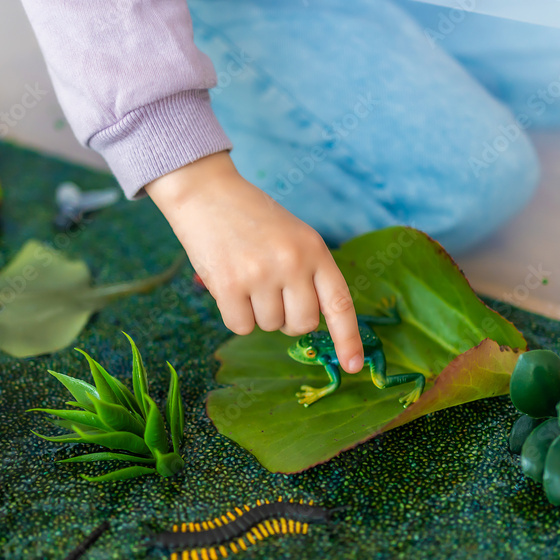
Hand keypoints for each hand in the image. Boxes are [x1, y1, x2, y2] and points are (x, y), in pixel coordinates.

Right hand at [146, 151, 363, 372]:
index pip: (339, 302)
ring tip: (247, 278)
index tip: (353, 366)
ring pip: (270, 326)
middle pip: (302, 323)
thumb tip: (311, 323)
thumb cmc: (252, 219)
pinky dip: (235, 315)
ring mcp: (261, 275)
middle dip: (288, 319)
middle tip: (272, 292)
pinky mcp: (229, 285)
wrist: (207, 193)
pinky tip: (230, 286)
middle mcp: (292, 263)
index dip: (348, 338)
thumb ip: (308, 274)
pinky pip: (241, 327)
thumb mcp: (294, 236)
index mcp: (315, 249)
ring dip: (258, 312)